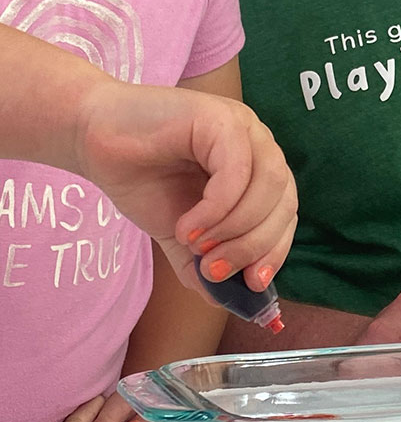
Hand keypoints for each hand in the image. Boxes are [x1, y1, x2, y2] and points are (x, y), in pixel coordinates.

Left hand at [28, 389, 157, 421]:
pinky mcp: (158, 408)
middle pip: (92, 406)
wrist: (164, 387)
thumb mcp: (95, 418)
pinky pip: (150, 412)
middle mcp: (111, 400)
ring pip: (118, 406)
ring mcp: (135, 401)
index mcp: (93, 403)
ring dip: (105, 421)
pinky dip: (142, 420)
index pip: (72, 410)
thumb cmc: (122, 413)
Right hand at [73, 80, 297, 294]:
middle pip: (284, 204)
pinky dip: (216, 209)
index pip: (285, 214)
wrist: (93, 138)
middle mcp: (258, 145)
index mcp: (257, 169)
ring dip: (235, 230)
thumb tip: (227, 303)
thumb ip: (203, 265)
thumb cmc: (140, 177)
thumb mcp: (179, 234)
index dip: (275, 251)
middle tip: (215, 272)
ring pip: (268, 188)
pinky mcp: (220, 118)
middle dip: (252, 247)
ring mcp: (243, 128)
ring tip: (198, 248)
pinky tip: (187, 226)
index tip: (253, 283)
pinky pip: (235, 173)